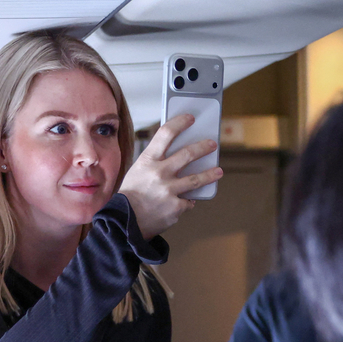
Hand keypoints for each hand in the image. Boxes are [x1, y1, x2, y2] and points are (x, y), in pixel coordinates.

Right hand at [120, 114, 222, 238]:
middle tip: (212, 144)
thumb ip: (156, 163)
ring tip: (218, 171)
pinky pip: (188, 201)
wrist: (124, 223)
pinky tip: (187, 201)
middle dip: (203, 147)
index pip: (165, 134)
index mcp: (148, 160)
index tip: (190, 119)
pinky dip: (188, 201)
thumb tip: (179, 156)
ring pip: (196, 179)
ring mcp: (168, 190)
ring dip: (210, 174)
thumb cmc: (131, 195)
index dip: (180, 123)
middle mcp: (159, 173)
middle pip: (187, 154)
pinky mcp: (175, 207)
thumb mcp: (138, 171)